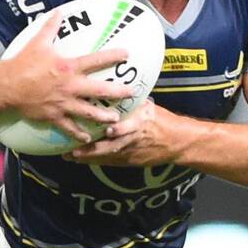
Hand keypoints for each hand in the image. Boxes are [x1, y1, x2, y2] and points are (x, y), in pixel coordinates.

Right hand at [2, 6, 134, 142]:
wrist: (7, 86)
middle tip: (131, 93)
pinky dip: (78, 133)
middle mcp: (70, 86)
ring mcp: (63, 103)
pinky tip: (87, 138)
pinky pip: (69, 127)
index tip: (127, 54)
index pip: (96, 60)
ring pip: (89, 112)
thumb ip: (51, 27)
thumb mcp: (38, 42)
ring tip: (115, 119)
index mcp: (69, 67)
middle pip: (100, 90)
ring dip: (103, 116)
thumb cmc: (22, 63)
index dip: (113, 56)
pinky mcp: (54, 116)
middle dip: (118, 92)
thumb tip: (58, 12)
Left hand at [66, 100, 185, 165]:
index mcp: (141, 122)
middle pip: (110, 146)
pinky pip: (109, 161)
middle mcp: (134, 139)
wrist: (177, 143)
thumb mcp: (149, 107)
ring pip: (106, 156)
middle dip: (90, 148)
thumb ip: (131, 102)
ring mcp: (130, 152)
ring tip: (70, 156)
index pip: (126, 126)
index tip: (100, 129)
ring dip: (87, 157)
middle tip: (71, 148)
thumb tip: (112, 86)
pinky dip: (94, 161)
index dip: (115, 129)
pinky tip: (80, 160)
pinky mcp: (129, 161)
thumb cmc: (162, 121)